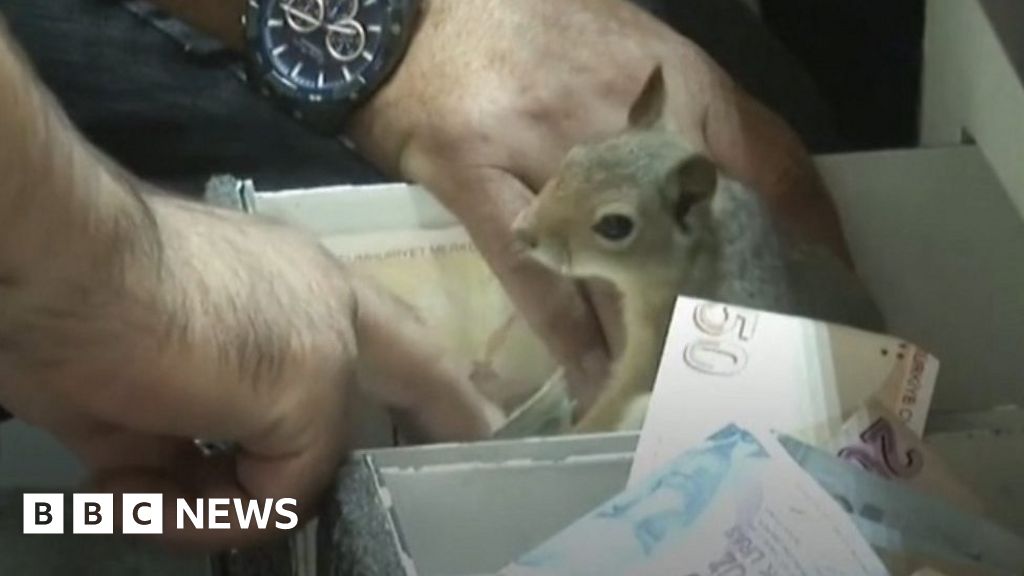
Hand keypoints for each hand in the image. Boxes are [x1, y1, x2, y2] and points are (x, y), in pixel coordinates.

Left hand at [0, 194, 501, 546]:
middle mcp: (289, 349)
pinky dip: (161, 503)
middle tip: (344, 518)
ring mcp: (214, 386)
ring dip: (224, 502)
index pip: (424, 368)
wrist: (66, 287)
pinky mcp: (147, 417)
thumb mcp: (307, 387)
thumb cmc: (213, 320)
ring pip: (249, 473)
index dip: (463, 409)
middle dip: (326, 483)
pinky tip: (129, 489)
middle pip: (329, 436)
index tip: (492, 446)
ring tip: (181, 503)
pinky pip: (178, 486)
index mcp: (343, 317)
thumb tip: (276, 499)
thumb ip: (317, 456)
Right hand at [346, 0, 851, 409]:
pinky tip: (594, 378)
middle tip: (753, 363)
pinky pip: (532, 274)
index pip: (761, 169)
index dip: (799, 237)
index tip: (819, 294)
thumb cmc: (535, 31)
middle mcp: (618, 121)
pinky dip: (568, 336)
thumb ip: (700, 111)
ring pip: (617, 266)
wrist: (417, 15)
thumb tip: (753, 188)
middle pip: (694, 232)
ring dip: (653, 333)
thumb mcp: (639, 49)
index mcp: (670, 83)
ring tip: (681, 389)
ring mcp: (545, 153)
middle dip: (727, 302)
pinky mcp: (478, 181)